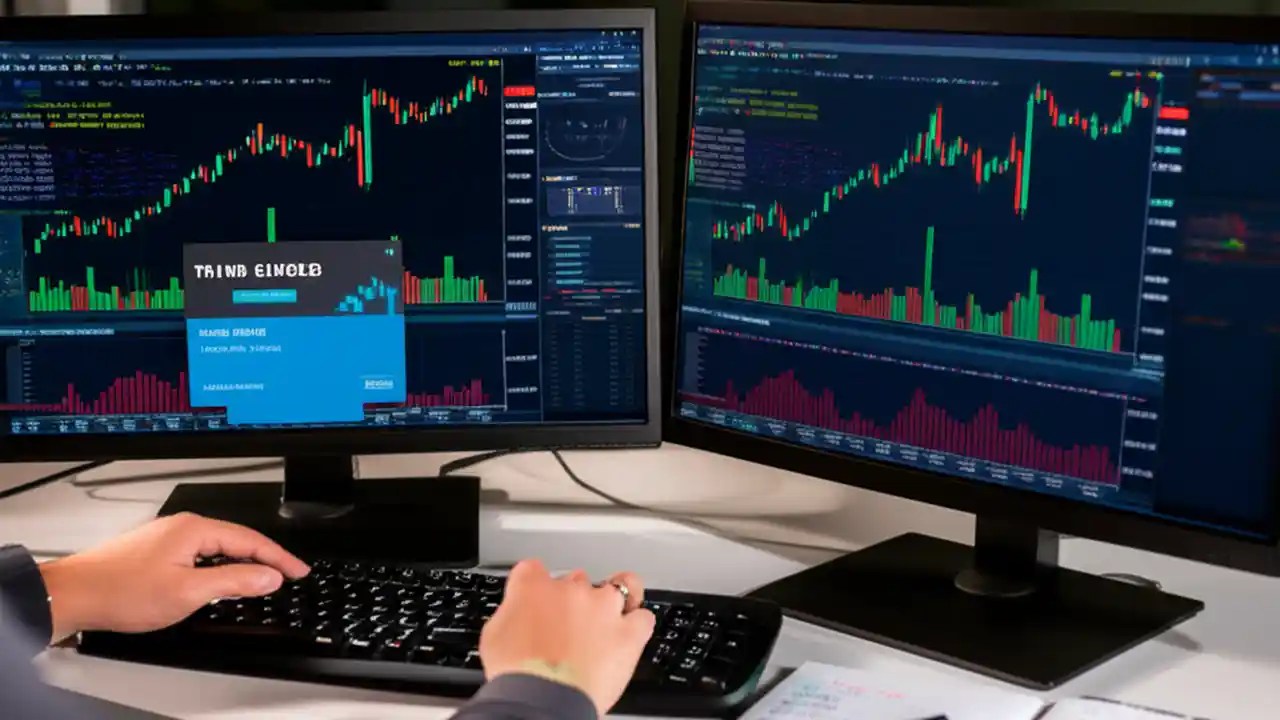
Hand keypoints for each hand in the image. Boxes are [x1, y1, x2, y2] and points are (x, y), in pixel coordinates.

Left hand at [38, 512, 308, 640]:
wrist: (73, 594)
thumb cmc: (122, 591)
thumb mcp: (188, 591)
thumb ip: (234, 582)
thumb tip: (269, 576)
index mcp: (195, 529)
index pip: (252, 540)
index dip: (280, 558)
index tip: (299, 570)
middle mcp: (182, 526)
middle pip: (236, 539)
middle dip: (265, 557)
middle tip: (288, 573)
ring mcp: (166, 536)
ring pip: (217, 546)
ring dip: (241, 561)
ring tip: (262, 577)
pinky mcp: (155, 550)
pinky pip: (199, 552)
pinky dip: (219, 564)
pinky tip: (220, 578)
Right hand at [479, 559, 655, 716]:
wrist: (543, 699)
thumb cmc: (517, 675)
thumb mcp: (494, 636)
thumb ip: (512, 614)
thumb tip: (518, 616)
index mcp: (533, 587)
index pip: (534, 569)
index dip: (536, 584)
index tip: (537, 598)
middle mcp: (570, 590)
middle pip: (577, 580)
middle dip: (573, 600)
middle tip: (567, 625)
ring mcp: (603, 608)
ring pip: (620, 586)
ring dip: (614, 599)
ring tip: (609, 615)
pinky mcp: (627, 632)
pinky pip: (643, 617)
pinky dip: (638, 623)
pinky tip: (631, 631)